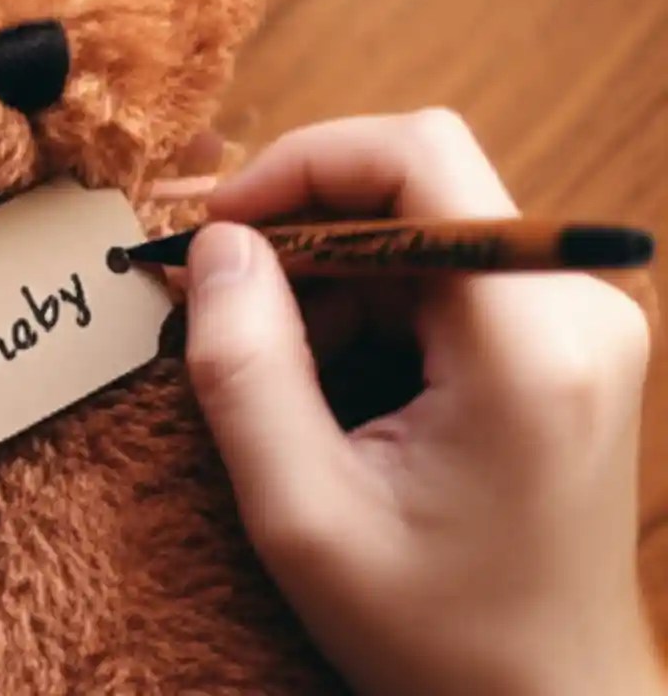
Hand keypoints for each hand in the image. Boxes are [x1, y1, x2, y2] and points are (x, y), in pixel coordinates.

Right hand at [185, 109, 664, 694]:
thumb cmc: (436, 633)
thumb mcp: (304, 513)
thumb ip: (246, 369)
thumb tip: (217, 247)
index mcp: (528, 344)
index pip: (419, 158)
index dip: (301, 165)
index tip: (215, 227)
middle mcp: (574, 309)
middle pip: (415, 192)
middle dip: (300, 235)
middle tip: (216, 302)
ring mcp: (576, 324)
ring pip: (417, 235)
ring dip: (327, 285)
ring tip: (277, 379)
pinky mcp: (558, 345)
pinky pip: (440, 281)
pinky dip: (365, 313)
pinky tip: (329, 391)